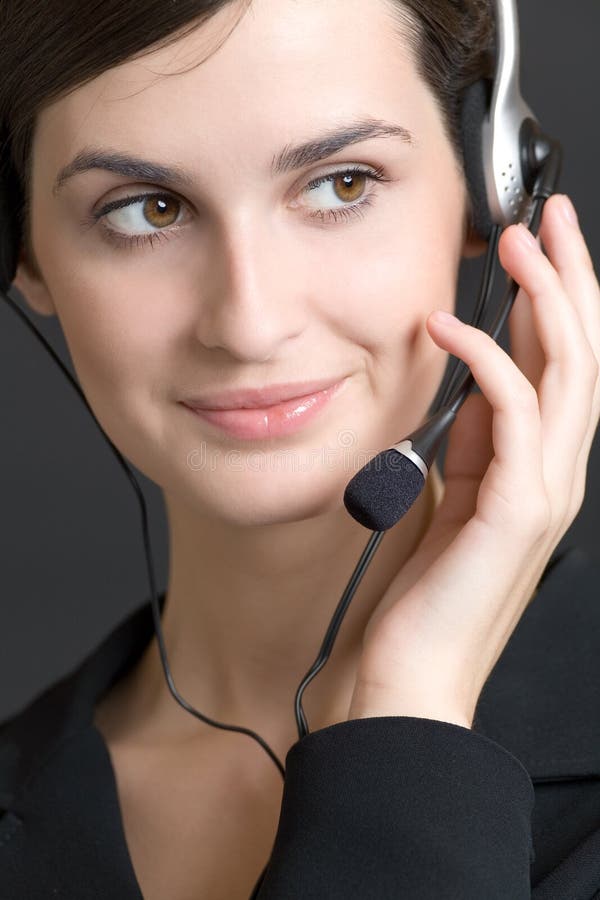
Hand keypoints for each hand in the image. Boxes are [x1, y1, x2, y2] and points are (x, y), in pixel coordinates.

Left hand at [347, 194, 599, 728]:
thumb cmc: (418, 593)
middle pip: (582, 356)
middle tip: (547, 217)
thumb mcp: (444, 492)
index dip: (554, 301)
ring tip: (518, 242)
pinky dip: (486, 361)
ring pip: (568, 373)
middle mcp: (551, 474)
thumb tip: (469, 381)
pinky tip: (448, 329)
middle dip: (569, 279)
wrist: (404, 675)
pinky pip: (515, 413)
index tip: (534, 245)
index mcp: (532, 468)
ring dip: (546, 299)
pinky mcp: (518, 510)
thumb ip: (468, 440)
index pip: (559, 366)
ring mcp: (543, 492)